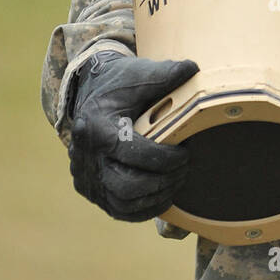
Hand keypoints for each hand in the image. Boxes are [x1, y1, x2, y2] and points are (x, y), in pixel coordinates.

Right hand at [69, 51, 198, 221]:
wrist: (91, 94)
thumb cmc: (119, 84)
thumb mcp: (139, 73)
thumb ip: (166, 74)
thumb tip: (194, 69)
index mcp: (96, 128)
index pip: (133, 153)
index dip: (165, 157)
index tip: (186, 151)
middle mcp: (85, 157)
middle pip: (126, 185)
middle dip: (163, 181)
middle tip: (185, 169)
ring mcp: (85, 177)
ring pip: (123, 203)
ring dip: (156, 196)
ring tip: (178, 180)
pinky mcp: (90, 190)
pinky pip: (119, 211)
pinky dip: (144, 208)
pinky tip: (164, 194)